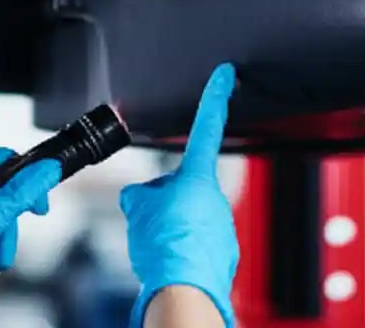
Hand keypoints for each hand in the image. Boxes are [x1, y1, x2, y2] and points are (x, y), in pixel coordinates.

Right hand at [121, 64, 238, 327]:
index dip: (214, 97)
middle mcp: (216, 198)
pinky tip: (170, 260)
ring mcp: (223, 225)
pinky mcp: (224, 251)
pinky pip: (197, 241)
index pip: (206, 127)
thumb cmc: (165, 248)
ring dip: (172, 226)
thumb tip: (141, 197)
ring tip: (158, 245)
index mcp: (197, 178)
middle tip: (149, 221)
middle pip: (184, 186)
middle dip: (165, 199)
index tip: (226, 74)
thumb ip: (141, 195)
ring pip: (189, 216)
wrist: (182, 291)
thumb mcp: (138, 210)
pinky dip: (182, 247)